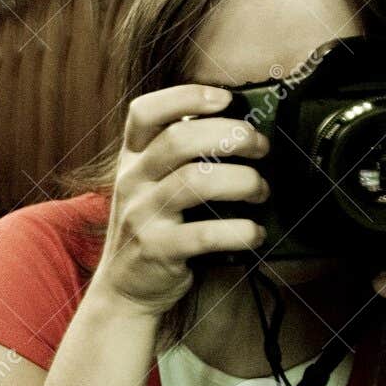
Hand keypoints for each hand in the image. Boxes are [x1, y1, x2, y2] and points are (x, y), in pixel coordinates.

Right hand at [88, 84, 270, 315]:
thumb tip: (241, 130)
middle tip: (261, 146)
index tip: (225, 99)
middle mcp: (132, 182)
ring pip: (195, 181)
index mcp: (132, 159)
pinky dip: (239, 231)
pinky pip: (204, 234)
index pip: (144, 112)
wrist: (124, 289)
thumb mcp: (150, 186)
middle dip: (231, 136)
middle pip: (179, 139)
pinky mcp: (157, 250)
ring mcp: (141, 215)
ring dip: (242, 181)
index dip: (185, 96)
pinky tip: (255, 233)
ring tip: (260, 191)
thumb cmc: (152, 229)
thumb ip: (178, 158)